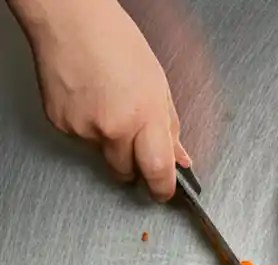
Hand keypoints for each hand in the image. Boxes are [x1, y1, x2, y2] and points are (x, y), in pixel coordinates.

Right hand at [16, 0, 188, 199]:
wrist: (70, 21)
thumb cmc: (115, 41)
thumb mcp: (158, 85)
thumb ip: (170, 127)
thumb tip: (179, 157)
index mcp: (145, 116)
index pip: (158, 171)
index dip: (163, 188)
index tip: (165, 193)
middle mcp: (114, 127)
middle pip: (128, 172)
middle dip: (136, 166)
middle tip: (137, 144)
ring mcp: (84, 128)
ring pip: (103, 156)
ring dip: (111, 144)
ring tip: (110, 107)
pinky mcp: (62, 125)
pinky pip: (81, 140)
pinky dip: (89, 129)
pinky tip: (91, 101)